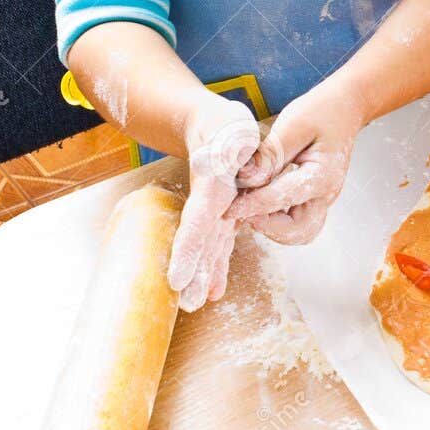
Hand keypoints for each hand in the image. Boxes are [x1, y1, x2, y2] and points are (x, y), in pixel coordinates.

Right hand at [167, 92, 260, 310]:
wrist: (211, 126)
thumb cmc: (224, 128)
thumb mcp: (234, 132)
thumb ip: (238, 151)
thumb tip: (251, 171)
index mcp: (210, 183)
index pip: (198, 220)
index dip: (189, 249)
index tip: (178, 278)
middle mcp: (208, 201)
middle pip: (199, 240)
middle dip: (194, 271)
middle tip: (189, 303)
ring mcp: (213, 210)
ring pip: (207, 245)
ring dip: (203, 274)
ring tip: (196, 303)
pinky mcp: (222, 214)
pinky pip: (218, 243)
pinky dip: (215, 265)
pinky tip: (214, 291)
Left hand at [226, 77, 366, 243]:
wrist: (346, 107)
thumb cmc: (321, 111)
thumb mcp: (293, 125)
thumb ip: (270, 154)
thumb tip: (246, 178)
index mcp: (322, 175)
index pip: (282, 199)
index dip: (252, 205)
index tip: (229, 208)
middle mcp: (326, 194)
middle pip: (298, 231)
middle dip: (267, 226)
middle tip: (243, 209)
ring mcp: (324, 199)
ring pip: (300, 233)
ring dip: (274, 227)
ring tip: (253, 206)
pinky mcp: (316, 198)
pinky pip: (299, 222)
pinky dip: (279, 220)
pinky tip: (262, 202)